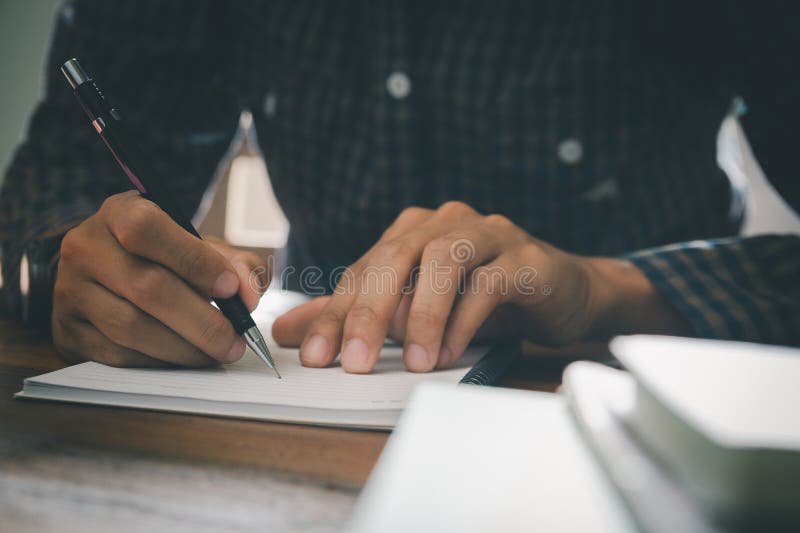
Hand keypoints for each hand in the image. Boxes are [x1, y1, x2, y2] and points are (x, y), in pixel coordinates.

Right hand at [52, 191, 268, 366]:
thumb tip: (248, 295)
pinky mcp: (68, 331)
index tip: (230, 288)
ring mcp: (70, 291)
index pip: (147, 230)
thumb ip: (235, 263)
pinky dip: (159, 362)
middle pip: (145, 287)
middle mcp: (85, 247)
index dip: (193, 261)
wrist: (108, 274)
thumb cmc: (166, 257)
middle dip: (201, 320)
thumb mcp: (200, 245)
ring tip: (218, 352)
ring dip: (183, 347)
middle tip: (235, 340)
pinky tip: (186, 358)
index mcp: (119, 213)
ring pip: (130, 327)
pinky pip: (116, 354)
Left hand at [273, 201, 691, 372]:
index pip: (364, 269)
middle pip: (396, 257)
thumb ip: (354, 316)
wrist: (562, 291)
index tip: (315, 356)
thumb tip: (288, 333)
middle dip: (369, 312)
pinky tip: (450, 352)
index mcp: (413, 230)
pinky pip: (489, 283)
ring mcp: (489, 234)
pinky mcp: (525, 257)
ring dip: (423, 314)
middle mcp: (446, 222)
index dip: (336, 313)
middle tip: (355, 363)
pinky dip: (464, 320)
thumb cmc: (484, 298)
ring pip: (443, 260)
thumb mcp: (414, 309)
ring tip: (413, 361)